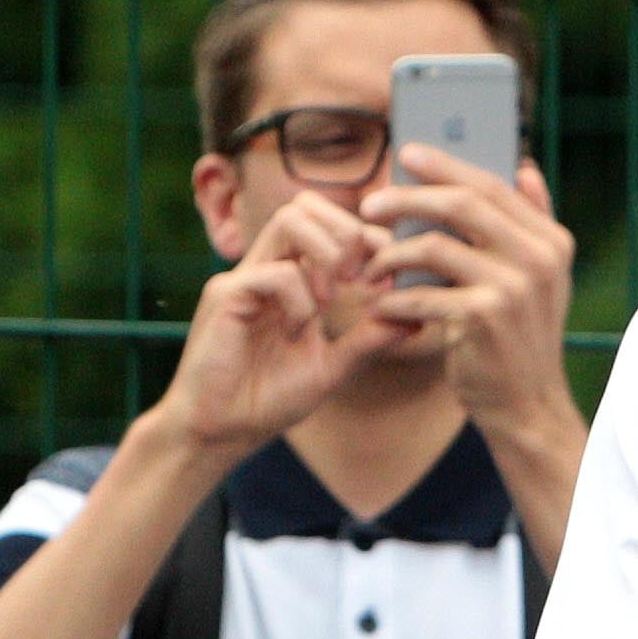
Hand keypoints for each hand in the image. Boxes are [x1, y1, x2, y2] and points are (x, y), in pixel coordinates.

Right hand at [154, 188, 403, 459]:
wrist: (220, 433)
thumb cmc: (268, 399)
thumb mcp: (333, 367)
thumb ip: (370, 340)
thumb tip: (417, 317)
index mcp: (290, 277)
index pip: (328, 223)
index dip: (365, 238)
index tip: (384, 282)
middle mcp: (265, 267)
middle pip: (307, 205)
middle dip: (348, 233)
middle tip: (364, 280)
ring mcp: (243, 277)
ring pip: (289, 220)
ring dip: (326, 254)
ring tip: (332, 299)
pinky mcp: (225, 296)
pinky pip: (274, 273)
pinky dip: (300, 300)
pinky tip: (297, 331)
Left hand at [363, 151, 582, 455]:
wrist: (527, 405)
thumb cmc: (519, 338)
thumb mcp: (540, 279)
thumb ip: (532, 223)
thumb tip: (524, 166)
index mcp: (551, 240)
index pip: (493, 185)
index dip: (446, 165)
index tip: (406, 154)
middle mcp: (539, 259)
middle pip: (461, 204)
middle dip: (407, 198)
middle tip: (370, 206)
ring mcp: (513, 288)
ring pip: (433, 246)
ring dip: (392, 255)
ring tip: (372, 269)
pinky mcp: (483, 318)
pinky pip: (422, 293)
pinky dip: (395, 299)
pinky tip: (383, 307)